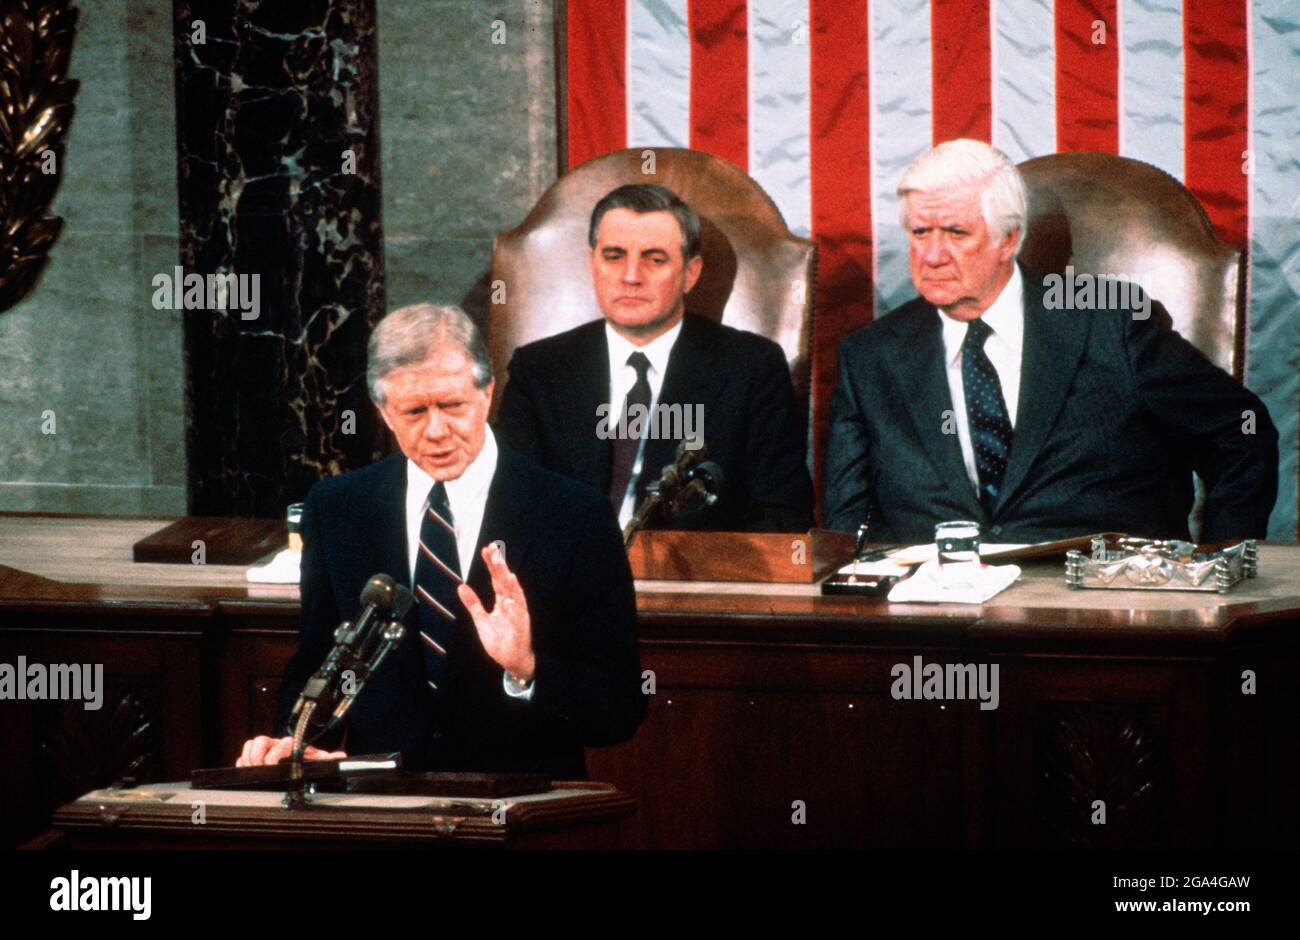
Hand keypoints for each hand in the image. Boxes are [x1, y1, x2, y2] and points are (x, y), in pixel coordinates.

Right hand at [236, 735, 346, 766]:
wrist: (296, 758)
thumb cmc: (305, 759)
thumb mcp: (316, 760)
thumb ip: (327, 759)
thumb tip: (341, 757)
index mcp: (290, 745)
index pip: (283, 743)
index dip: (279, 751)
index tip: (277, 760)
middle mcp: (276, 744)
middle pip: (261, 741)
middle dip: (261, 755)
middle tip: (264, 767)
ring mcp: (264, 749)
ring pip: (252, 745)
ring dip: (251, 757)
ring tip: (255, 769)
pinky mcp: (254, 757)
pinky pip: (243, 755)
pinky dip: (243, 761)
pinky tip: (247, 770)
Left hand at [457, 543, 534, 681]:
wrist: (513, 662)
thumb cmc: (501, 642)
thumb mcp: (482, 622)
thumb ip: (473, 605)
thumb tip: (461, 586)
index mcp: (503, 603)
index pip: (497, 580)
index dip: (492, 565)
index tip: (486, 550)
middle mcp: (511, 604)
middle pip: (504, 580)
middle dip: (498, 564)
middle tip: (492, 548)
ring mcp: (517, 612)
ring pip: (512, 589)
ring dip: (505, 574)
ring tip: (499, 560)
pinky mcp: (521, 623)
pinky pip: (518, 606)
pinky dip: (515, 594)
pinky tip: (511, 581)